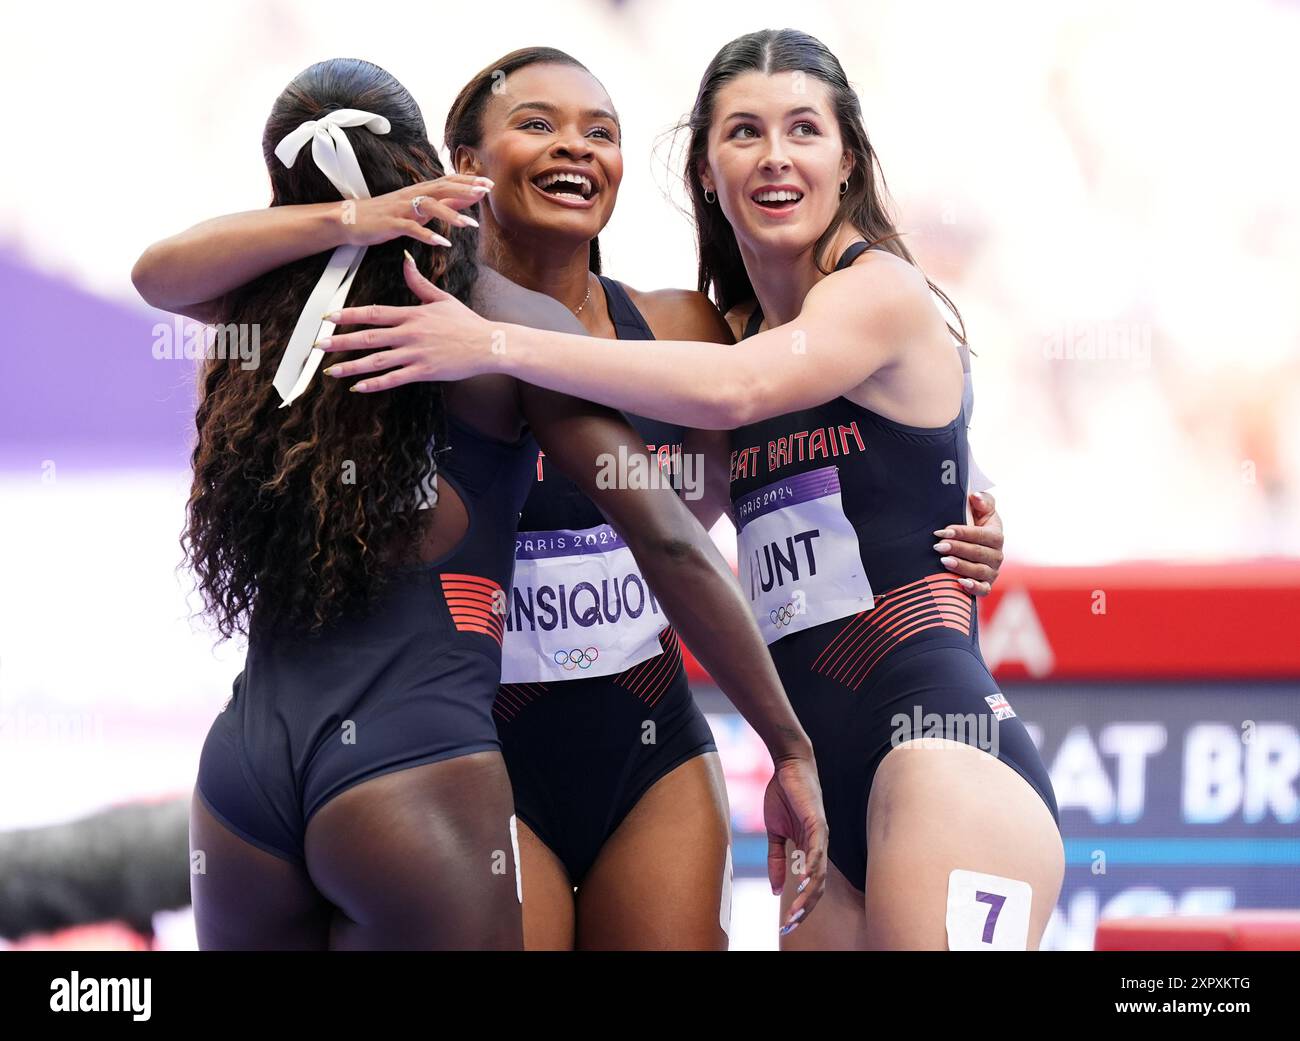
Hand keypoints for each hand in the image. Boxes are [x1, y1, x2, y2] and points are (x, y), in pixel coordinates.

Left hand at [319, 254, 498, 388]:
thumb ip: (419, 282)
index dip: (349, 314)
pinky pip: (395, 378)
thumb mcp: (442, 299)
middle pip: (368, 336)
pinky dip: (375, 384)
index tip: (329, 317)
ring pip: (377, 360)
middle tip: (318, 345)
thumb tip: (405, 259)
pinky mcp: (425, 372)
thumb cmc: (466, 323)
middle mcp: (410, 333)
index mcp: (412, 314)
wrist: (488, 344)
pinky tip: (358, 388)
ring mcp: (416, 354)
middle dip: (340, 341)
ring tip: (331, 371)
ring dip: (351, 366)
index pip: (374, 313)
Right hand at [338, 175, 492, 248]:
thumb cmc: (385, 215)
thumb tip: (463, 200)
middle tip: (485, 192)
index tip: (488, 184)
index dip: (467, 181)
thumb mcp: (415, 208)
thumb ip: (440, 204)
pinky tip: (442, 243)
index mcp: (418, 191)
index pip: (447, 181)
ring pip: (429, 206)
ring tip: (471, 225)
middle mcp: (412, 196)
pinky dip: (428, 235)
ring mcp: (401, 209)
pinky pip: (412, 229)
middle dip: (465, 190)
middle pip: (442, 188)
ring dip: (451, 215)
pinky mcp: (392, 223)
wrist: (350, 219)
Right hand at [763, 752, 827, 934]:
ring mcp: (820, 836)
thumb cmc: (783, 795)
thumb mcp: (774, 832)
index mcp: (809, 849)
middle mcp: (819, 846)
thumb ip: (776, 859)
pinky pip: (817, 850)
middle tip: (790, 926)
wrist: (788, 766)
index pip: (809, 886)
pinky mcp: (817, 823)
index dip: (801, 906)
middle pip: (817, 886)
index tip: (787, 924)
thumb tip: (776, 889)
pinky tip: (804, 882)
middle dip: (804, 909)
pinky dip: (812, 868)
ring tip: (796, 912)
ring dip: (808, 895)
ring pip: (819, 873)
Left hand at [933, 490, 1003, 595]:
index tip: (943, 531)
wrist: (971, 545)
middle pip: (979, 553)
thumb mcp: (980, 510)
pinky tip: (960, 582)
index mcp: (996, 535)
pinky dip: (973, 587)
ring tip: (944, 561)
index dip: (962, 533)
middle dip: (958, 549)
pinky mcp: (986, 585)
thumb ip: (982, 501)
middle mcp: (997, 554)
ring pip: (979, 571)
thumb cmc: (974, 524)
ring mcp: (992, 571)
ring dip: (961, 566)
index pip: (981, 535)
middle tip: (939, 546)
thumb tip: (975, 496)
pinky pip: (983, 589)